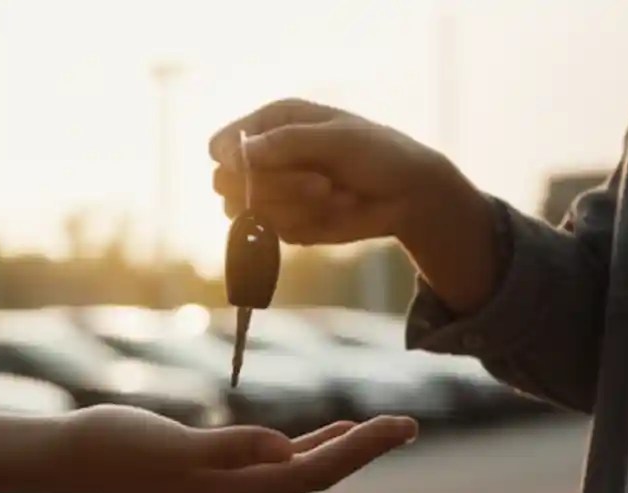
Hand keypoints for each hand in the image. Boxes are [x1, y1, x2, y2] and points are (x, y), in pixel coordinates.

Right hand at [60, 405, 416, 492]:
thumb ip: (228, 446)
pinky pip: (279, 459)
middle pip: (319, 473)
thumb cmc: (118, 445)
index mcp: (235, 488)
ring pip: (303, 468)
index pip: (314, 471)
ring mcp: (229, 483)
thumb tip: (284, 447)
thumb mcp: (174, 443)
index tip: (401, 425)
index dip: (361, 449)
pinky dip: (310, 445)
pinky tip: (324, 432)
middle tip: (409, 424)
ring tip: (382, 430)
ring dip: (343, 449)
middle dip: (365, 449)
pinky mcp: (216, 468)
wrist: (75, 456)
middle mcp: (239, 492)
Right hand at [210, 99, 498, 312]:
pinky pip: (274, 233)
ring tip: (334, 192)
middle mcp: (265, 158)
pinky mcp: (283, 223)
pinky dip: (307, 223)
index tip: (253, 168)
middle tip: (319, 182)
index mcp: (272, 124)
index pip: (221, 145)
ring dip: (296, 206)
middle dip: (272, 187)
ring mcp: (272, 194)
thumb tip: (240, 153)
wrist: (406, 195)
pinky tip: (335, 210)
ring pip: (249, 212)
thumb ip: (287, 143)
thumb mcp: (336, 139)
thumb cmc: (376, 153)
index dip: (230, 160)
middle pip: (227, 183)